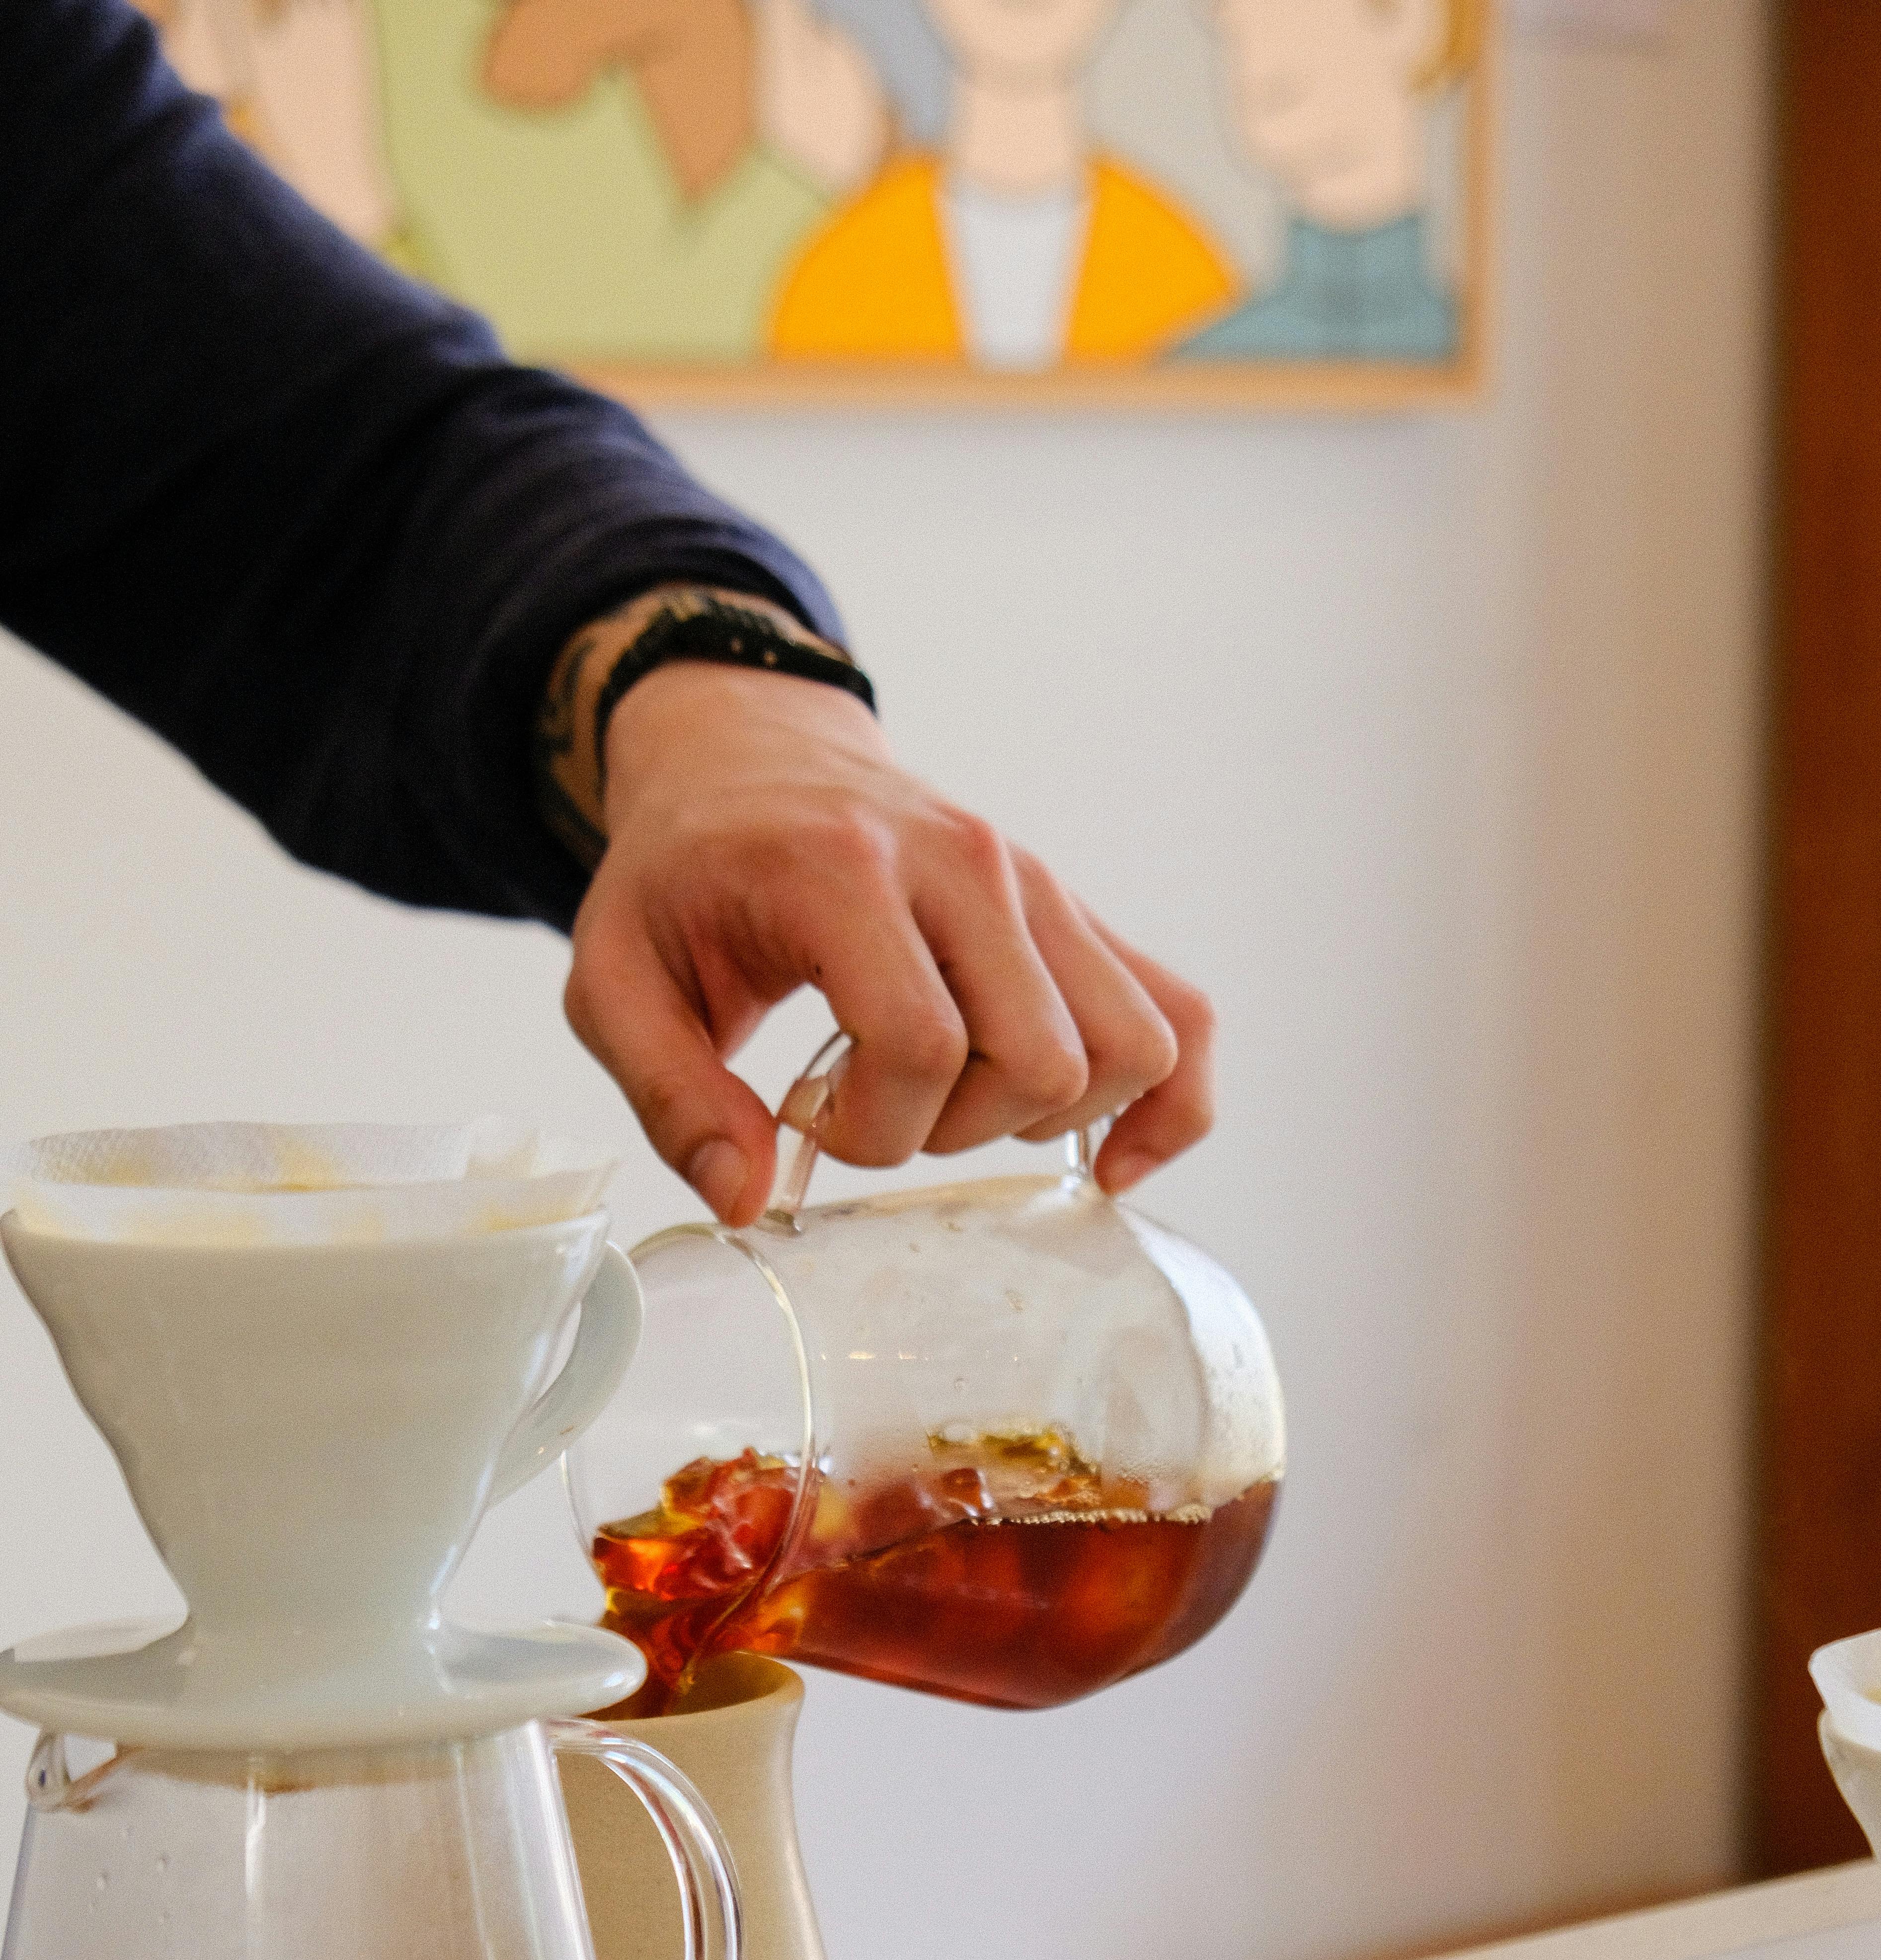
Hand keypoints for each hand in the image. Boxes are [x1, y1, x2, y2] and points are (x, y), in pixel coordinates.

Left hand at [550, 638, 1215, 1227]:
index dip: (870, 1128)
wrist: (750, 757)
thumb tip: (747, 1198)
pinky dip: (1166, 1102)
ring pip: (1127, 1047)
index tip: (808, 1115)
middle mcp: (969, 866)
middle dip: (956, 1131)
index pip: (921, 1046)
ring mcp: (1039, 886)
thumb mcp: (616, 976)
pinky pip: (1181, 1016)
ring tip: (955, 1101)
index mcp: (848, 871)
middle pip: (1039, 1059)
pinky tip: (1102, 1155)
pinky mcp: (1075, 915)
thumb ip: (668, 1094)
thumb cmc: (685, 872)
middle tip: (877, 1106)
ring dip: (1044, 1119)